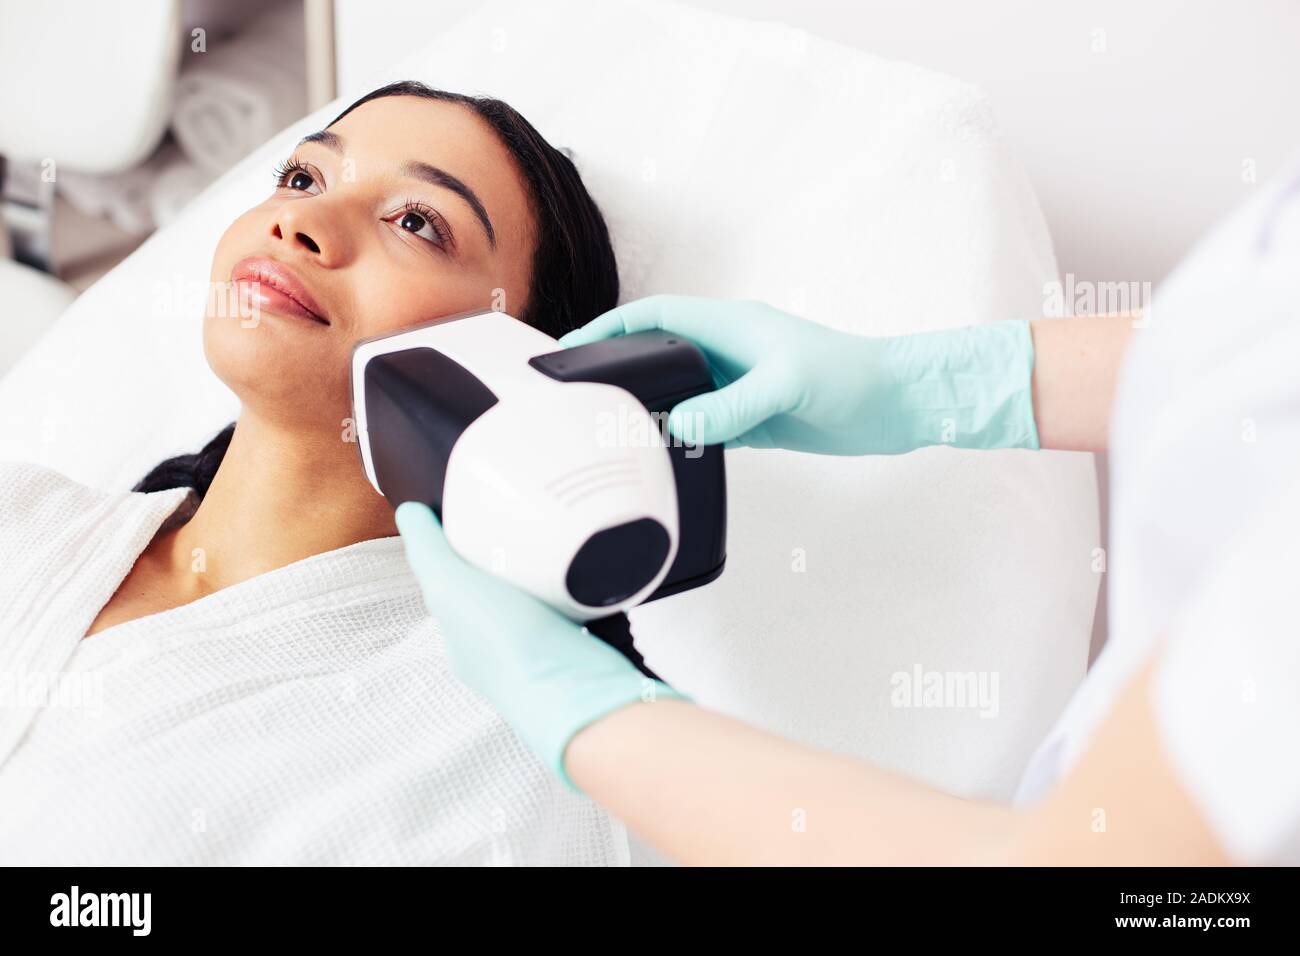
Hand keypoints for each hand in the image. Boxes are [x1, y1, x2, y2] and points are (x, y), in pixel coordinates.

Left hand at [395, 502, 684, 790]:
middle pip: (495, 586)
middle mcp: (496, 645)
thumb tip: (408, 513)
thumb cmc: (507, 648)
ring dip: (540, 571)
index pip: (451, 581)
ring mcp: (538, 648)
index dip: (458, 547)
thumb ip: (426, 549)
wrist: (574, 690)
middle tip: (518, 521)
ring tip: (550, 540)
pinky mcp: (577, 644)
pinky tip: (580, 569)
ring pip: (533, 598)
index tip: (473, 514)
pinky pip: (571, 607)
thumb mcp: (450, 586)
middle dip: (503, 557)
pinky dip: (573, 586)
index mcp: (460, 633)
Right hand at [560, 295, 1038, 453]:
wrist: (900, 406)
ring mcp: (740, 386)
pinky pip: (703, 425)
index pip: (654, 317)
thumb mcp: (789, 387)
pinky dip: (679, 437)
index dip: (611, 328)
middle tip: (577, 395)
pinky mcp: (755, 419)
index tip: (572, 348)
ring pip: (678, 393)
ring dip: (647, 407)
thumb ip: (734, 406)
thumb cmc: (853, 379)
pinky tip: (659, 456)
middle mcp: (729, 353)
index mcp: (731, 326)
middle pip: (658, 354)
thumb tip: (682, 423)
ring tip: (606, 430)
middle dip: (618, 368)